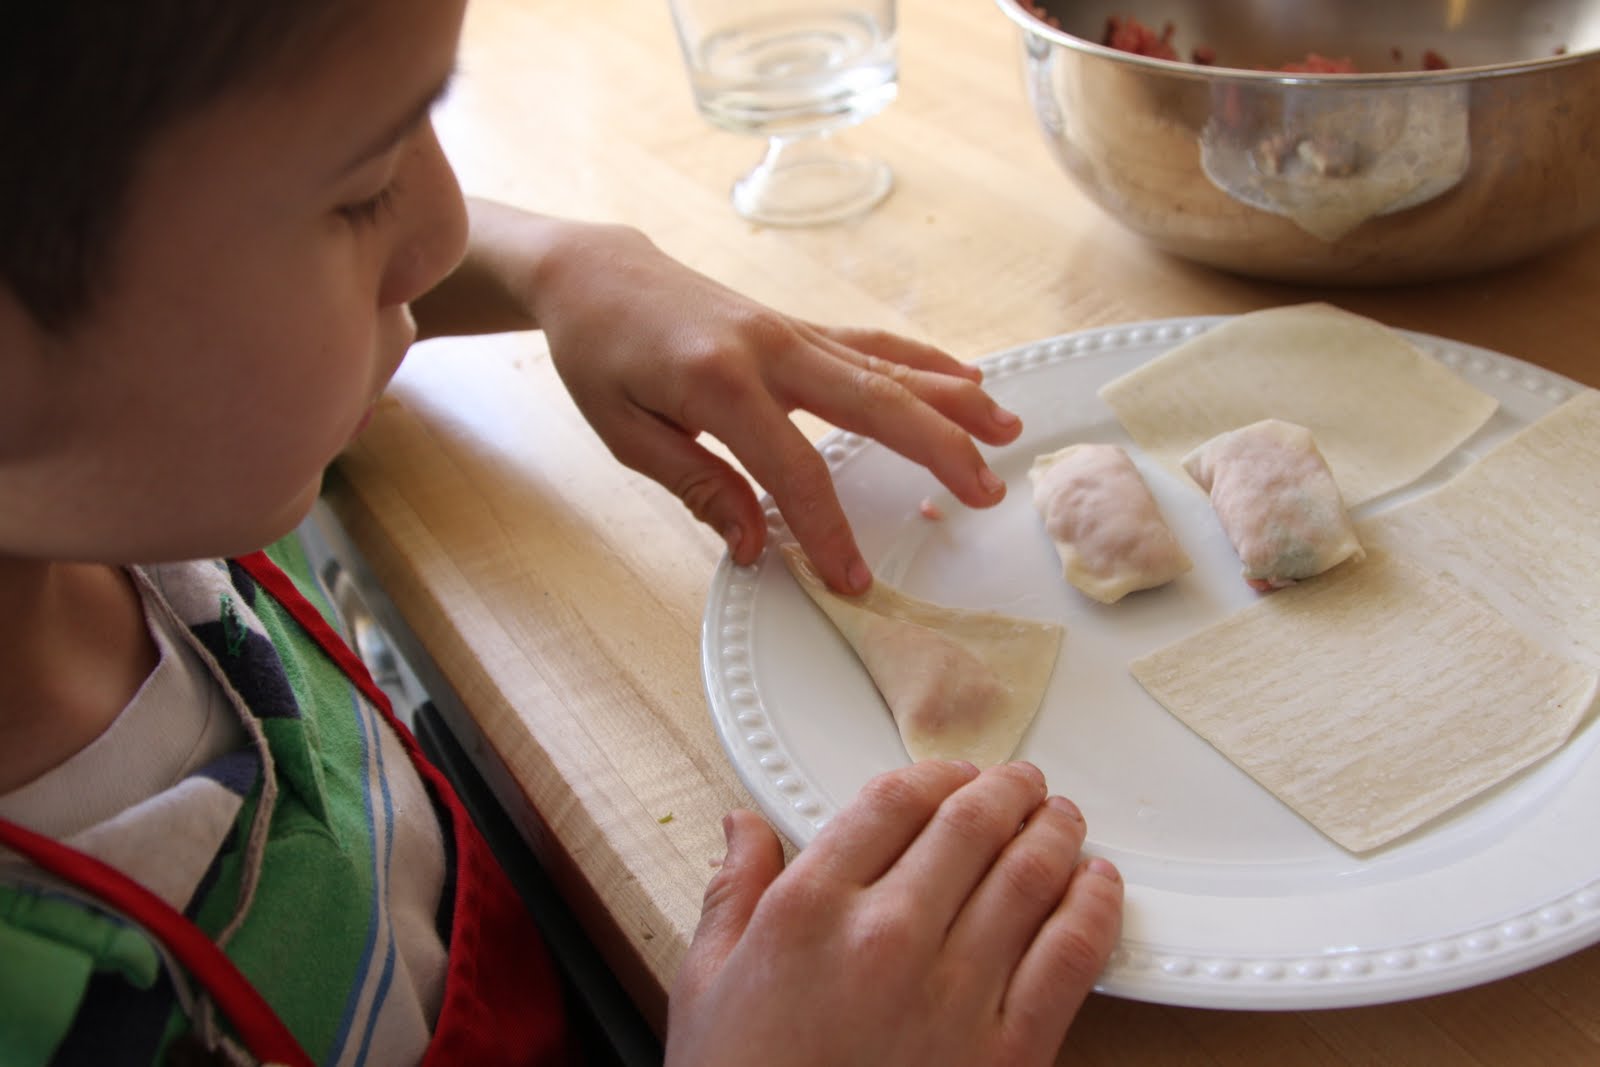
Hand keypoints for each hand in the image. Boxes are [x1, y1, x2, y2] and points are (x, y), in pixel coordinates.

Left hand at [527, 222, 1022, 592]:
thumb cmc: (598, 357)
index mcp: (720, 384)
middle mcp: (769, 349)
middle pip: (875, 403)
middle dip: (938, 449)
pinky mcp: (797, 324)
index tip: (854, 580)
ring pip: (889, 366)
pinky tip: (965, 376)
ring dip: (953, 398)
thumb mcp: (626, 435)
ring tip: (1008, 429)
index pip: (795, 469)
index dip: (829, 530)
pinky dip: (924, 359)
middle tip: (987, 492)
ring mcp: (790, 330)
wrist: (595, 273)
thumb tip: (757, 545)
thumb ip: (698, 485)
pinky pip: (873, 343)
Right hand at [664, 761, 1123, 1066]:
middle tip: (1023, 783)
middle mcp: (886, 935)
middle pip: (970, 825)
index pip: (892, 802)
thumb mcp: (706, 983)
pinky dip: (1095, 906)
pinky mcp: (1008, 1051)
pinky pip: (1071, 956)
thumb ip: (732, 892)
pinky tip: (1100, 883)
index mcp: (809, 909)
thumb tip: (742, 823)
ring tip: (1063, 819)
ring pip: (1029, 876)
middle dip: (1006, 790)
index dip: (935, 773)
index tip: (953, 773)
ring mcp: (953, 993)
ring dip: (1056, 832)